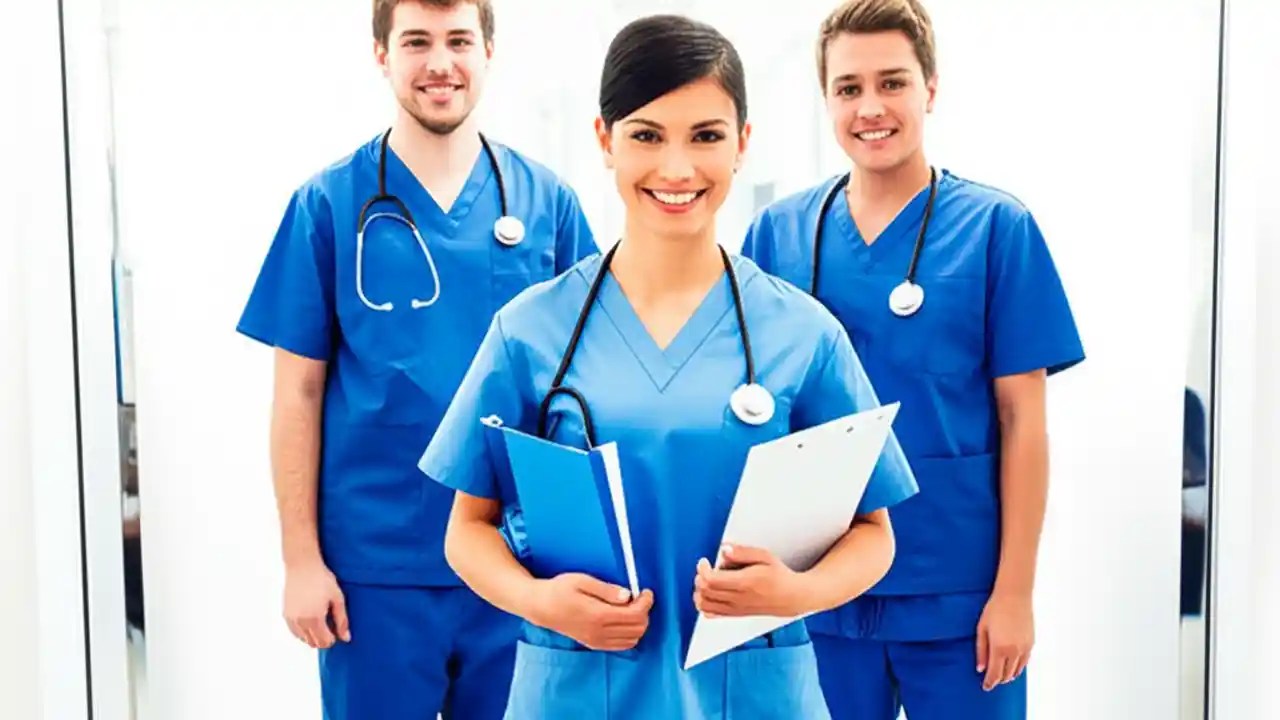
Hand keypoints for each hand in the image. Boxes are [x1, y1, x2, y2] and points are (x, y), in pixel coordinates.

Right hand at [283, 558, 349, 648]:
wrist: (302, 565)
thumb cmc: (322, 579)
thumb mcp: (337, 598)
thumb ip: (342, 620)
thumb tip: (346, 638)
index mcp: (315, 619)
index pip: (324, 642)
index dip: (332, 639)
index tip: (336, 631)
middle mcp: (301, 622)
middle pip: (313, 642)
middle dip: (323, 640)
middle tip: (330, 629)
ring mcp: (291, 619)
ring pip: (303, 639)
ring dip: (312, 637)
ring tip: (320, 624)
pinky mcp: (286, 614)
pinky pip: (294, 632)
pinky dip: (302, 632)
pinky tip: (310, 623)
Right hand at [527, 573, 653, 650]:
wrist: (540, 607)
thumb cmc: (559, 590)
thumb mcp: (582, 581)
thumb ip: (606, 590)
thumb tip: (628, 596)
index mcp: (598, 615)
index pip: (635, 614)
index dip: (646, 602)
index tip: (645, 591)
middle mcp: (599, 632)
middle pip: (638, 628)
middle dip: (644, 612)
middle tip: (639, 598)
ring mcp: (596, 641)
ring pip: (633, 639)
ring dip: (638, 624)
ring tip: (631, 608)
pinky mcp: (593, 644)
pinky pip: (622, 646)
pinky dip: (629, 634)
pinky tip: (623, 620)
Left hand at [692, 544, 806, 617]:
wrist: (791, 597)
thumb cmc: (779, 576)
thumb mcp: (764, 556)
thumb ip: (743, 552)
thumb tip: (725, 550)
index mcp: (745, 583)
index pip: (712, 580)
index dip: (702, 569)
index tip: (704, 561)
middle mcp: (738, 598)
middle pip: (705, 592)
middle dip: (700, 578)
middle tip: (706, 568)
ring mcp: (736, 609)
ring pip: (705, 604)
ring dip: (699, 591)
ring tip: (707, 580)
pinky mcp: (735, 614)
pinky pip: (711, 614)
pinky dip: (704, 604)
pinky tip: (709, 594)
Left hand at [976, 591, 1034, 690]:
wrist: (1014, 596)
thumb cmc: (994, 609)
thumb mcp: (982, 629)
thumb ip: (981, 650)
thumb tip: (980, 668)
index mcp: (999, 648)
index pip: (995, 674)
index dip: (990, 683)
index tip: (986, 687)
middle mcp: (1014, 651)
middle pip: (1006, 675)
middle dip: (998, 680)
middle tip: (991, 681)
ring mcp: (1024, 648)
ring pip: (1017, 671)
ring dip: (1009, 675)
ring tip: (1001, 675)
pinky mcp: (1031, 643)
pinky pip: (1025, 662)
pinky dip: (1018, 668)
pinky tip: (1012, 666)